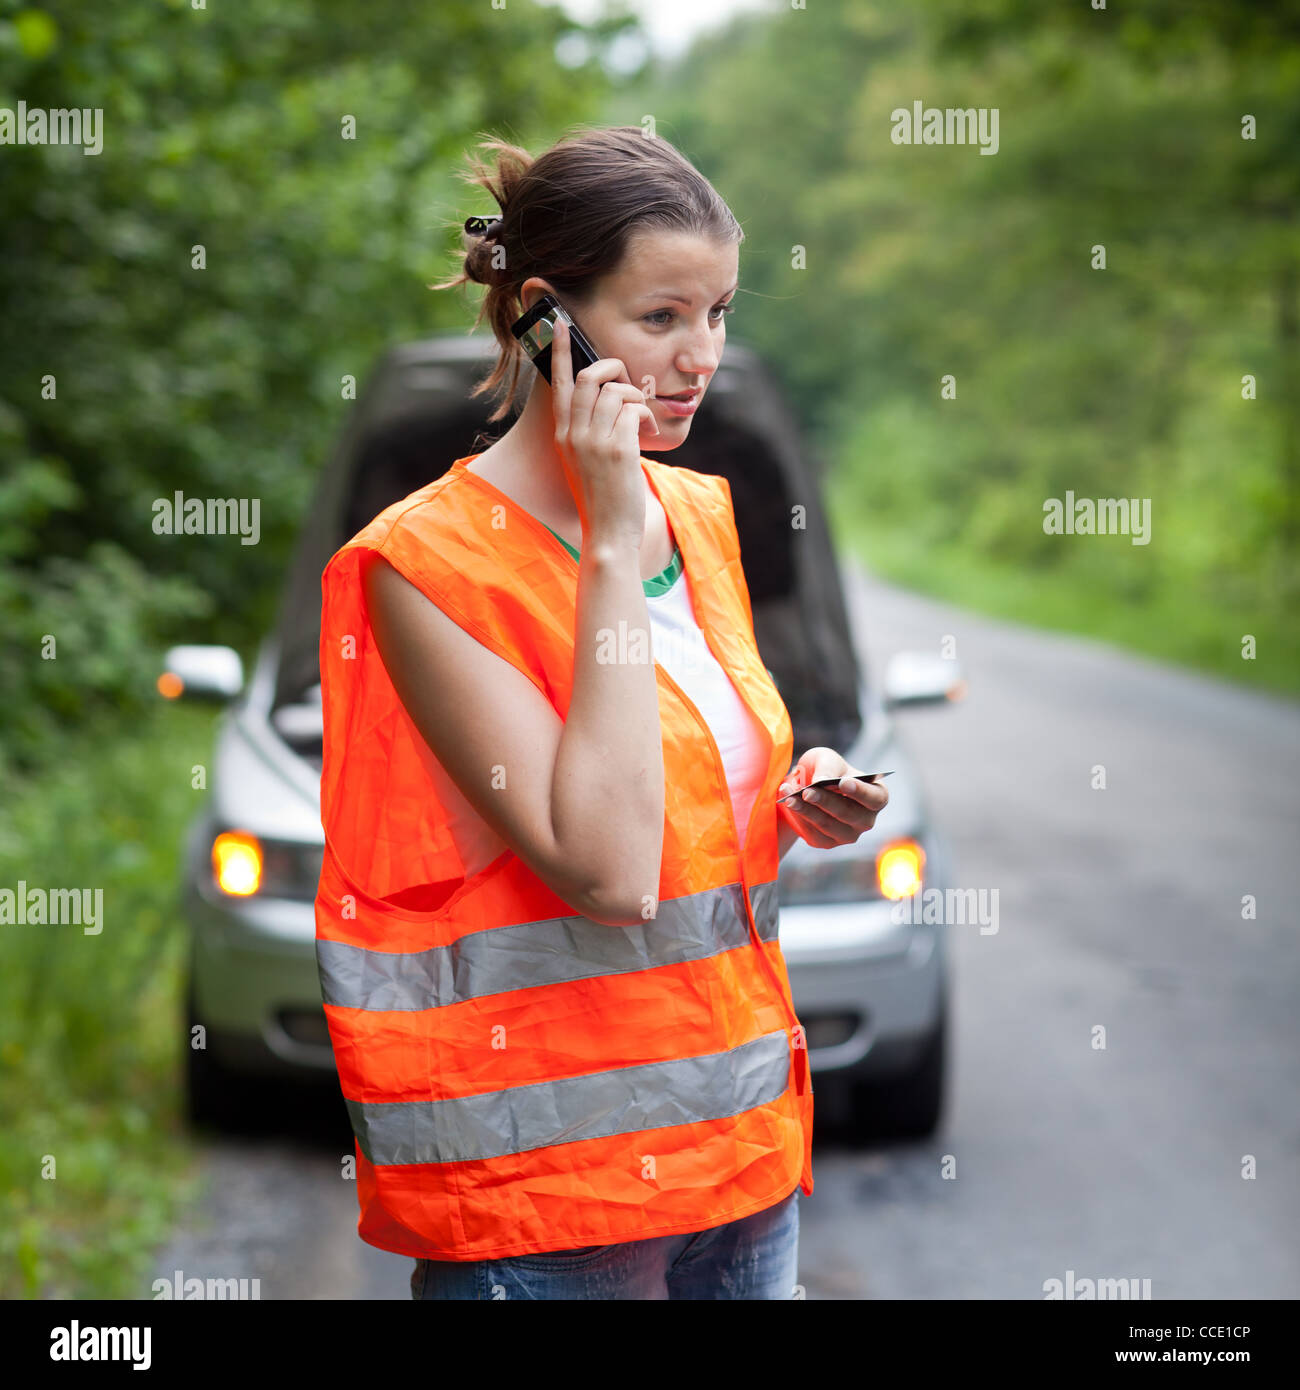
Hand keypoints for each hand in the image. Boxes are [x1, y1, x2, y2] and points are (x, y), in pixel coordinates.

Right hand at [549, 317, 660, 548]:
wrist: (608, 533)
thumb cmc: (602, 498)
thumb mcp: (583, 461)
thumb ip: (588, 431)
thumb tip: (612, 402)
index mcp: (562, 434)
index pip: (559, 383)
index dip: (560, 349)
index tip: (560, 322)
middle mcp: (573, 434)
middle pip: (591, 376)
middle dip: (616, 368)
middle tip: (629, 383)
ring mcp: (593, 442)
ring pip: (618, 391)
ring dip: (638, 398)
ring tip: (644, 419)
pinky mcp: (617, 450)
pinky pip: (635, 410)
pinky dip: (648, 415)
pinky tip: (650, 430)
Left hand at [776, 747, 888, 848]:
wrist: (805, 785)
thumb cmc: (824, 770)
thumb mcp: (826, 759)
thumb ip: (827, 766)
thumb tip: (821, 781)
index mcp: (876, 796)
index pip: (875, 798)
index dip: (860, 792)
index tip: (843, 783)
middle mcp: (866, 819)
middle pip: (850, 814)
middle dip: (826, 802)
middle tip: (807, 791)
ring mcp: (848, 834)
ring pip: (829, 825)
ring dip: (807, 810)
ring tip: (790, 797)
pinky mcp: (827, 842)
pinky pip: (814, 834)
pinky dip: (800, 818)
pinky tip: (789, 804)